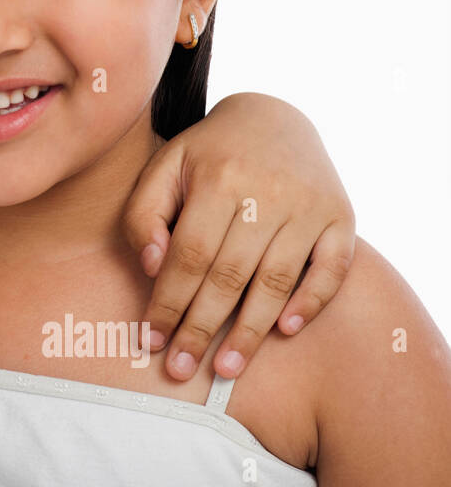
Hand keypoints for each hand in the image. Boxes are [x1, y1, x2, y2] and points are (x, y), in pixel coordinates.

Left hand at [124, 93, 355, 380]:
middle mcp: (267, 194)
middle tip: (182, 370)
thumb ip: (144, 216)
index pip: (188, 256)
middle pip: (229, 275)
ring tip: (226, 368)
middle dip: (201, 328)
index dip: (169, 302)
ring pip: (276, 280)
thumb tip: (155, 268)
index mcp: (218, 180)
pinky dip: (311, 302)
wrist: (272, 116)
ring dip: (250, 330)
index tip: (152, 341)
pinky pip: (332, 269)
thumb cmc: (207, 154)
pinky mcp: (341, 216)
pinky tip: (285, 331)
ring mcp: (309, 206)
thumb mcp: (163, 169)